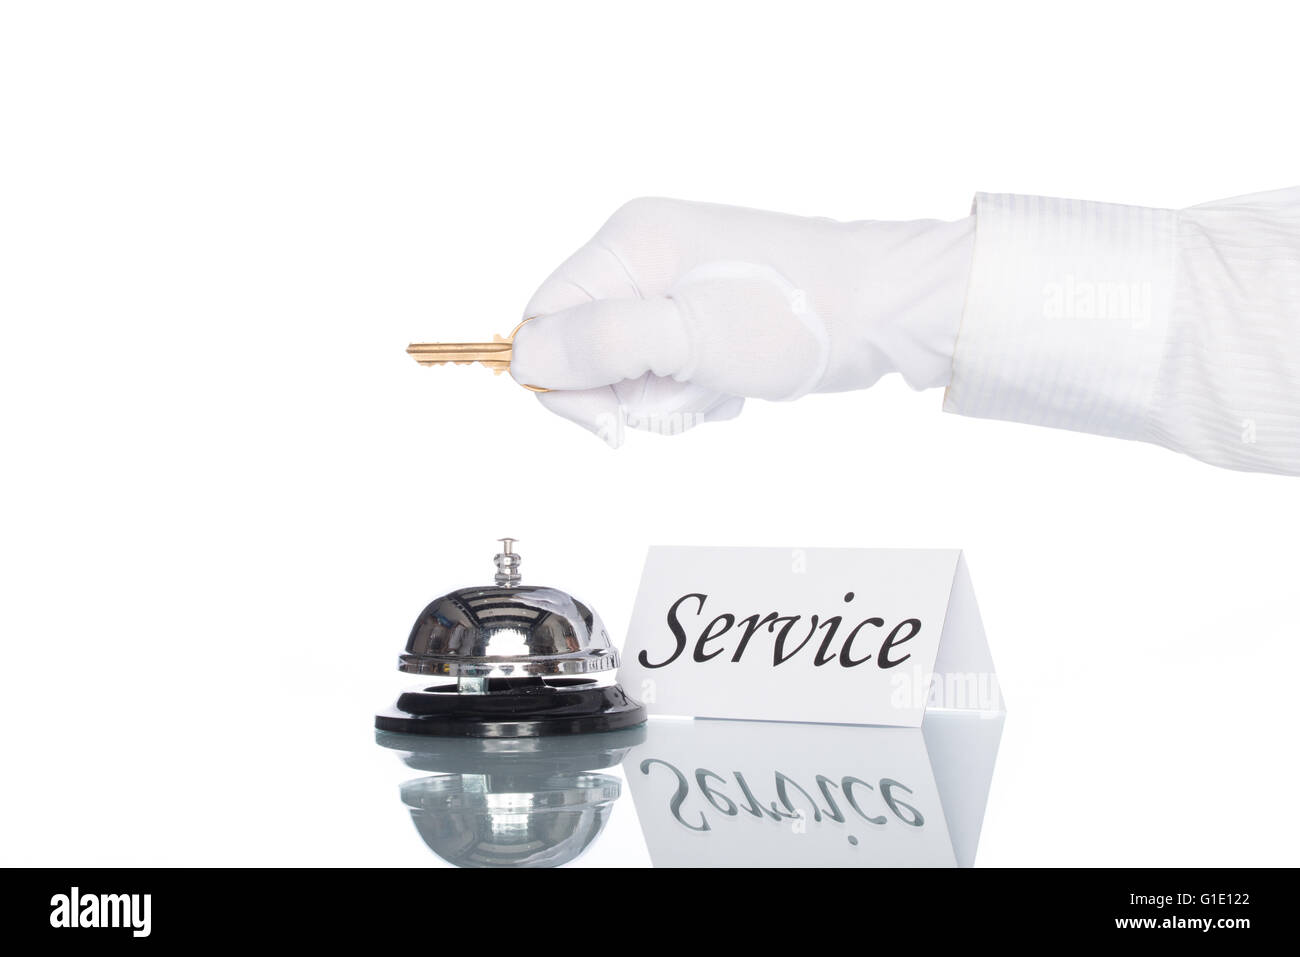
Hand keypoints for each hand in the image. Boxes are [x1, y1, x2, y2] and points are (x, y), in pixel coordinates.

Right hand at [511, 198, 971, 445]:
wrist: (880, 310)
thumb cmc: (793, 313)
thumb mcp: (686, 335)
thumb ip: (599, 343)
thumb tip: (525, 354)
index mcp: (629, 242)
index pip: (544, 319)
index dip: (565, 380)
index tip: (611, 419)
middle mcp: (642, 256)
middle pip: (581, 348)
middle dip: (626, 390)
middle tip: (682, 389)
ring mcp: (673, 286)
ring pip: (625, 369)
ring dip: (667, 397)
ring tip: (716, 382)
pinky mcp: (700, 315)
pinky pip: (664, 370)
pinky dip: (693, 391)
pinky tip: (730, 382)